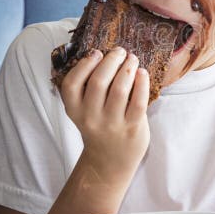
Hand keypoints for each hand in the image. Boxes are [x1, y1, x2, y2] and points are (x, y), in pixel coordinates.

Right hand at [60, 48, 150, 179]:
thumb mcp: (84, 111)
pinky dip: (142, 83)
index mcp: (74, 110)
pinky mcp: (132, 128)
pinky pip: (139, 101)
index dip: (84, 64)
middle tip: (120, 51)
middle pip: (99, 81)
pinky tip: (142, 73)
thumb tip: (105, 55)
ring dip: (128, 68)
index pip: (72, 84)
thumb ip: (88, 89)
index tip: (96, 52)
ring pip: (120, 89)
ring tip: (132, 59)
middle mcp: (91, 118)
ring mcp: (112, 124)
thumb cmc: (99, 127)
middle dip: (111, 60)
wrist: (109, 161)